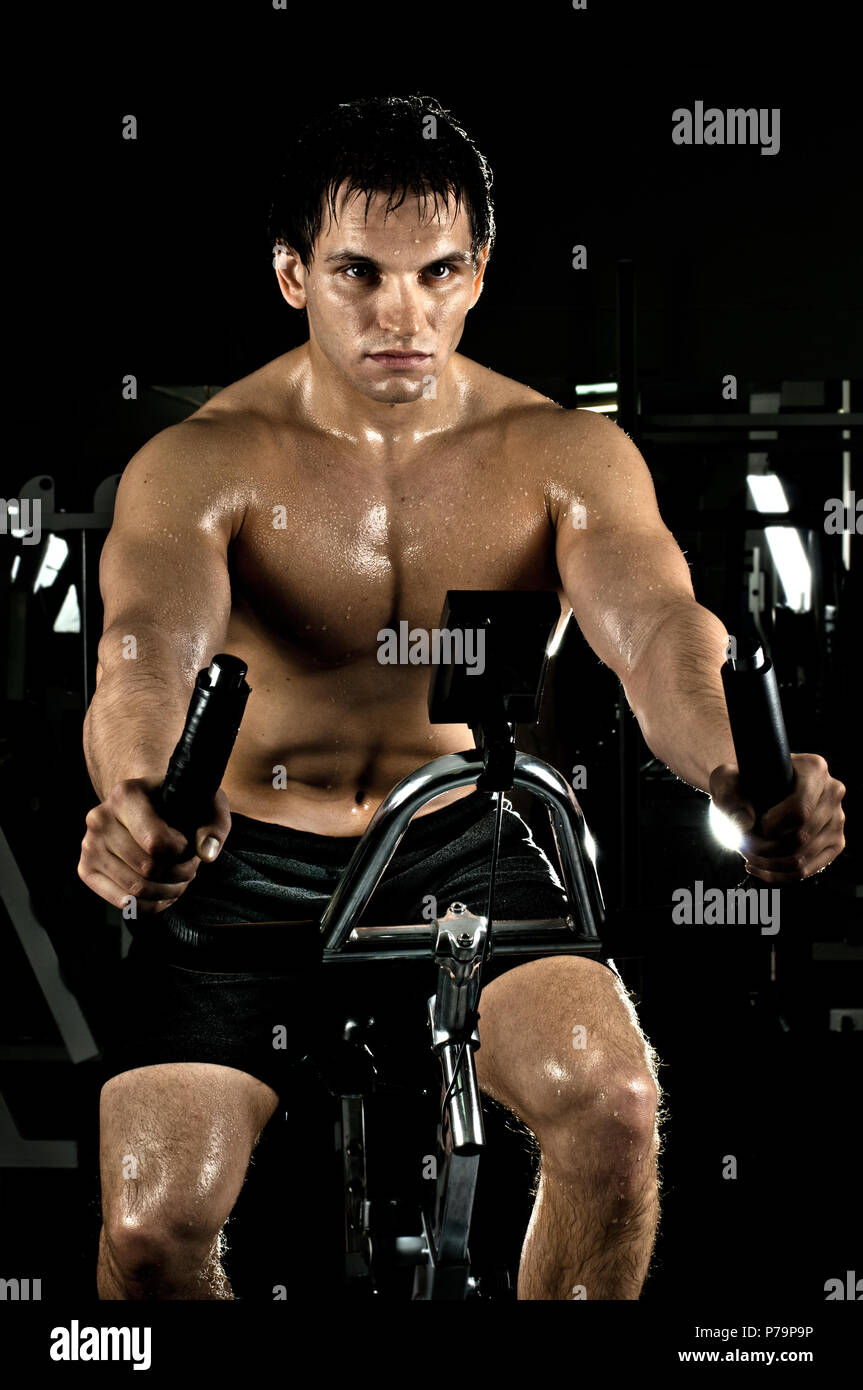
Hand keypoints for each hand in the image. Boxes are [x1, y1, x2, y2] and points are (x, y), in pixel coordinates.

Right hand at [78, 777, 230, 913]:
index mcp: (126, 794)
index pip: (157, 843)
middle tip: (189, 867)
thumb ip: (215, 825)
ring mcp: (89, 845)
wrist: (146, 804)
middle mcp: (100, 818)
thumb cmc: (178, 804)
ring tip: (179, 879)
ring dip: (168, 891)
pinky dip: (150, 905)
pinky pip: (122, 902)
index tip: (189, 845)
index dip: (182, 853)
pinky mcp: (86, 869)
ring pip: (135, 890)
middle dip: (179, 874)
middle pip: (147, 869)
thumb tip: (206, 854)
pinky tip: (164, 893)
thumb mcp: (206, 803)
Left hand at [709, 753, 845, 882]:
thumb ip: (728, 795)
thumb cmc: (741, 782)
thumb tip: (746, 822)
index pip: (799, 811)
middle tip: (741, 845)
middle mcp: (833, 792)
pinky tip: (758, 868)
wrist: (753, 790)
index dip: (772, 827)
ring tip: (747, 855)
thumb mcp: (726, 779)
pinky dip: (778, 875)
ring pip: (802, 858)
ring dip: (768, 863)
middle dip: (765, 849)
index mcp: (814, 768)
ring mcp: (837, 819)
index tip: (754, 825)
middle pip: (801, 838)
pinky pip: (807, 870)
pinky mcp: (835, 843)